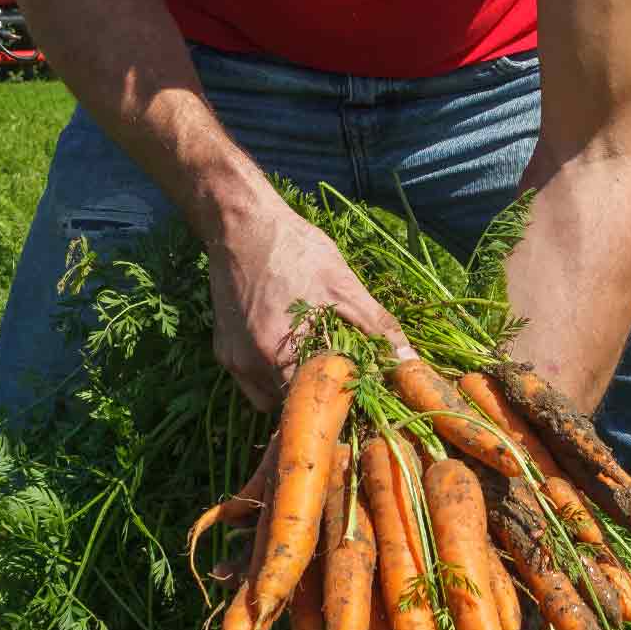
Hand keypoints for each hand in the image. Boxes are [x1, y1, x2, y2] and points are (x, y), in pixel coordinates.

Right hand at [207, 204, 414, 409]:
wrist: (240, 222)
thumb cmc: (295, 249)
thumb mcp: (342, 285)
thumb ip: (377, 326)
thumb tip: (410, 360)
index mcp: (279, 356)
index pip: (311, 405)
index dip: (337, 403)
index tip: (356, 393)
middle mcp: (248, 366)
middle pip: (287, 407)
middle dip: (313, 398)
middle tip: (339, 378)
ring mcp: (230, 359)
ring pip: (265, 397)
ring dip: (289, 388)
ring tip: (313, 362)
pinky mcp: (220, 348)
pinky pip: (248, 379)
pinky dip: (269, 374)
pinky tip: (287, 348)